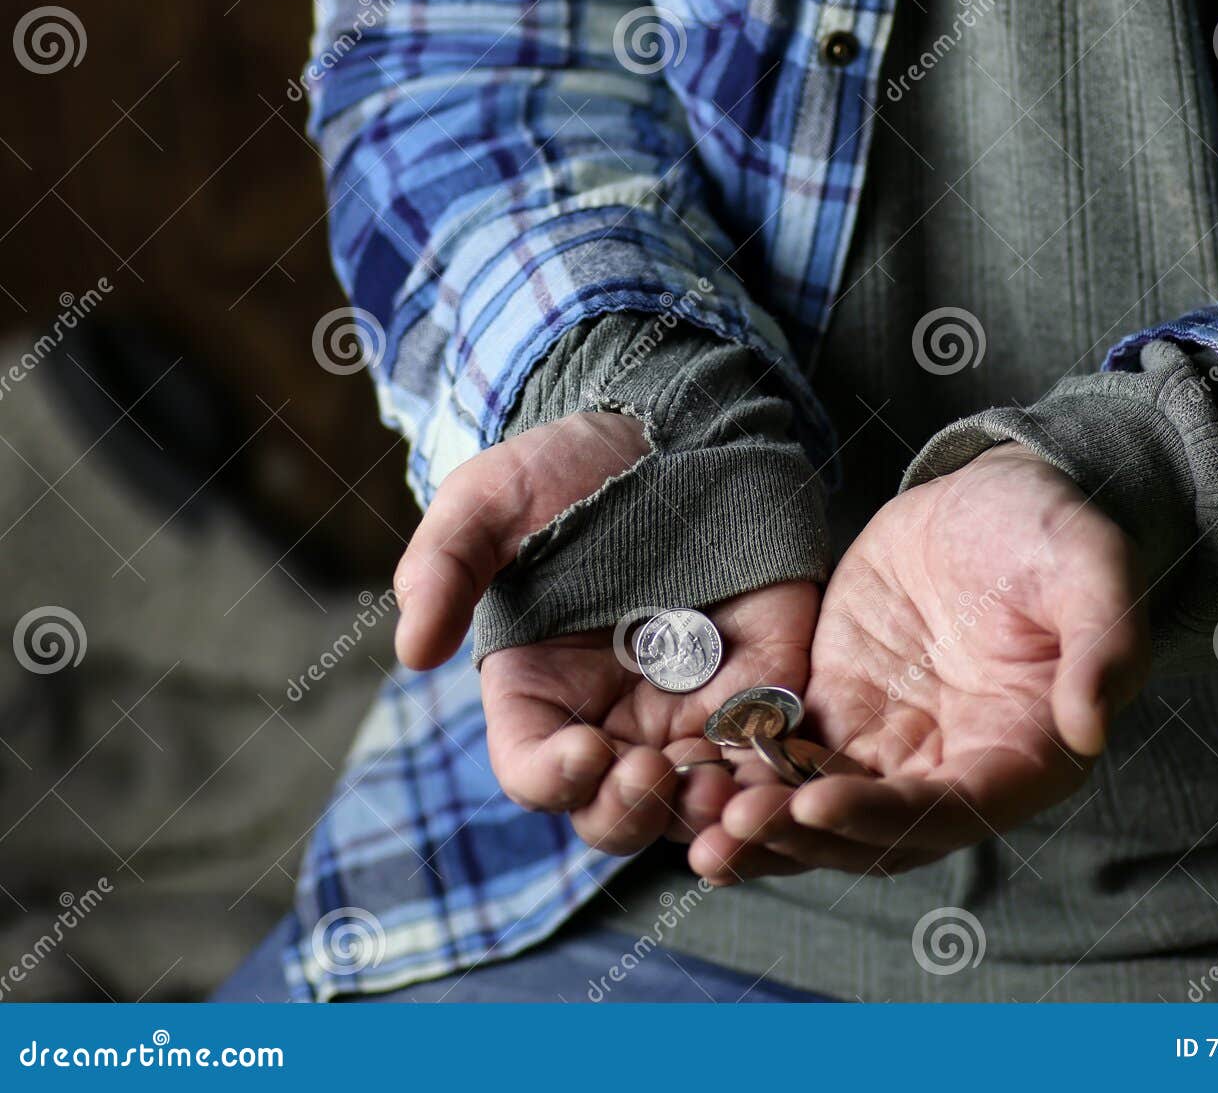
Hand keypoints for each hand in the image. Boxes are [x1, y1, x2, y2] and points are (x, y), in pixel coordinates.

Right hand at [393, 411, 817, 857]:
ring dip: (711, 810)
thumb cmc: (564, 468)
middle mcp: (614, 718)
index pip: (535, 771)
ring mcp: (691, 707)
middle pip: (617, 810)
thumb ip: (445, 568)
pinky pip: (770, 748)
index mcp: (539, 694)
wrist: (665, 428)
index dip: (557, 779)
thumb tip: (412, 652)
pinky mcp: (763, 681)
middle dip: (636, 810)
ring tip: (724, 787)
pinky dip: (776, 770)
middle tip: (659, 775)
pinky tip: (782, 764)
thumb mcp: (489, 501)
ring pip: (698, 800)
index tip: (587, 754)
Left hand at [689, 443, 1150, 882]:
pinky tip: (689, 772)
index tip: (816, 802)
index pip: (950, 809)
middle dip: (802, 837)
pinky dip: (743, 774)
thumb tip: (1090, 725)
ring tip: (694, 821)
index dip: (884, 817)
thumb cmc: (1053, 532)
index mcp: (1021, 753)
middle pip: (873, 832)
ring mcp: (890, 743)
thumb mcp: (1092, 568)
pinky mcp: (840, 709)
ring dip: (762, 825)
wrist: (993, 495)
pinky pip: (787, 757)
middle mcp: (952, 768)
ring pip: (820, 808)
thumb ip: (1104, 644)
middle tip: (731, 828)